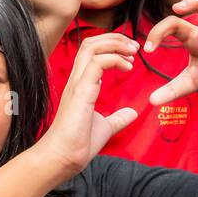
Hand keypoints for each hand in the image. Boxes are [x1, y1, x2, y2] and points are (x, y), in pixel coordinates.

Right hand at [36, 34, 140, 179]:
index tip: (131, 54)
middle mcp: (77, 80)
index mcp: (81, 85)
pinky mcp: (81, 92)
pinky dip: (115, 59)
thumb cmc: (78, 144)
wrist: (63, 157)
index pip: (91, 52)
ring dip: (115, 44)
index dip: (112, 46)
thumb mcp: (105, 127)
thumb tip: (132, 113)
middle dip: (115, 39)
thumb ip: (117, 118)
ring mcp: (77, 84)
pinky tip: (128, 68)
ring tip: (132, 53)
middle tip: (134, 47)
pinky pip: (97, 63)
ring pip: (91, 47)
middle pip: (90, 43)